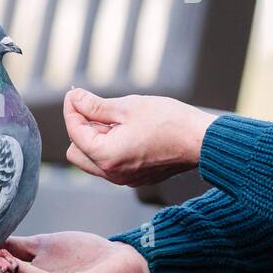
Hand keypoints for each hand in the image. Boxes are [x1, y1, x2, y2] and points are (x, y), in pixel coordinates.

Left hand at [63, 88, 216, 187]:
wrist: (200, 140)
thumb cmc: (169, 122)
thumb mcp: (127, 107)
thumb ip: (95, 106)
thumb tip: (74, 99)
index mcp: (107, 156)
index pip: (75, 132)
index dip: (72, 109)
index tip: (75, 94)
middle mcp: (112, 174)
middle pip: (77, 151)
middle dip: (81, 128)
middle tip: (96, 108)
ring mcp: (125, 179)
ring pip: (93, 159)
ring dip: (96, 138)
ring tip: (116, 119)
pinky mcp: (136, 177)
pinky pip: (111, 163)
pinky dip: (111, 147)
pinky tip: (127, 130)